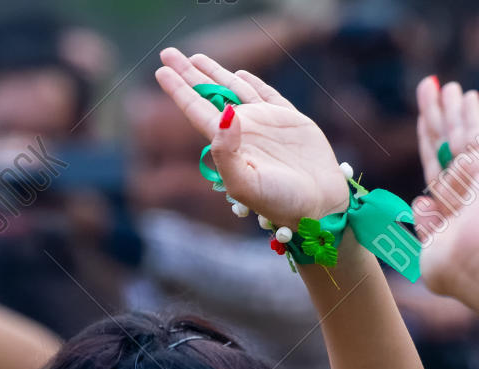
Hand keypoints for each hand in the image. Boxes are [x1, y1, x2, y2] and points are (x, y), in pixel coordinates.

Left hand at [154, 47, 349, 227]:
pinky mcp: (290, 120)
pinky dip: (252, 83)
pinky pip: (266, 94)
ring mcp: (266, 123)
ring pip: (235, 89)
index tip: (160, 70)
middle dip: (189, 74)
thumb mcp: (246, 184)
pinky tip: (240, 74)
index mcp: (228, 144)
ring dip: (215, 73)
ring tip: (197, 58)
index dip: (179, 90)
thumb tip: (223, 116)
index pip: (197, 110)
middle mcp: (243, 130)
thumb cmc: (280, 202)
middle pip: (209, 94)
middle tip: (168, 53)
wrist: (319, 206)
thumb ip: (227, 154)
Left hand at [411, 78, 478, 316]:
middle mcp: (464, 187)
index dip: (427, 139)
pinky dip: (472, 114)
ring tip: (442, 84)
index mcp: (449, 206)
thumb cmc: (453, 267)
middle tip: (428, 86)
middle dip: (436, 114)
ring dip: (451, 107)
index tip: (422, 118)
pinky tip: (466, 95)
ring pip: (460, 132)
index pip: (434, 164)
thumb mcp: (429, 250)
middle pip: (445, 142)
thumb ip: (426, 226)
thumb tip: (422, 201)